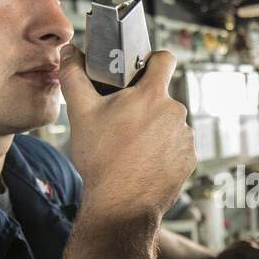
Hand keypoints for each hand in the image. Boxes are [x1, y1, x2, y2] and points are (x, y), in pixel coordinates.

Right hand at [58, 46, 195, 223]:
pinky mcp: (189, 160)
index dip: (151, 60)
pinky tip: (142, 163)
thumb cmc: (102, 160)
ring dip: (154, 129)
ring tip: (130, 147)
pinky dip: (162, 151)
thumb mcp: (81, 114)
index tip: (139, 70)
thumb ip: (74, 76)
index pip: (165, 59)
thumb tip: (69, 52)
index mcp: (153, 95)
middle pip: (161, 97)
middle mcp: (176, 113)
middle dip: (143, 104)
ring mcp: (186, 138)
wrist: (121, 206)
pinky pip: (176, 147)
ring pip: (168, 123)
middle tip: (120, 121)